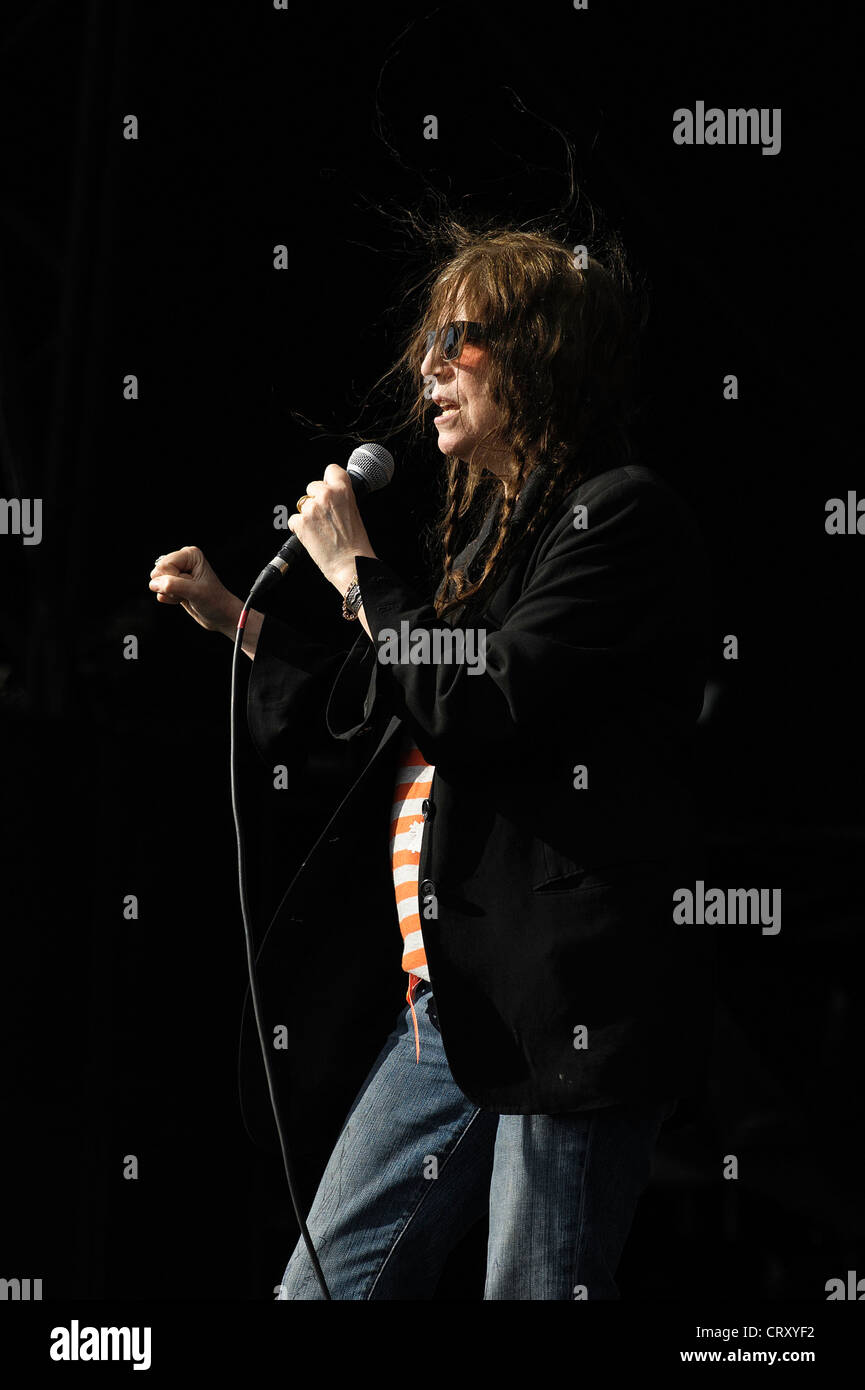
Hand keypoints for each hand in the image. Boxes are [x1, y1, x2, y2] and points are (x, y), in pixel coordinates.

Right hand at [148, 546, 241, 635]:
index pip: (164, 565)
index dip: (172, 579)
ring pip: (156, 582)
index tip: (189, 586)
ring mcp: (176, 572)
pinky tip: (184, 599)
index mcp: (190, 554)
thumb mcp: (195, 592)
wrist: (220, 615)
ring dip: (170, 594)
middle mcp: (182, 560)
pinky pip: (159, 591)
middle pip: (158, 572)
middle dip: (170, 587)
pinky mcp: (173, 584)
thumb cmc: (214, 601)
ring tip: (187, 595)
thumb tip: (153, 583)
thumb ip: (173, 585)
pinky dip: (170, 599)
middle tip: (188, 591)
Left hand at [288, 464, 377, 592]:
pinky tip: (312, 536)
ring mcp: (311, 508)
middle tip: (325, 517)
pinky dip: (299, 528)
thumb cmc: (355, 543)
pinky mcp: (300, 522)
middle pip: (312, 487)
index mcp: (343, 490)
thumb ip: (341, 497)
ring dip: (308, 515)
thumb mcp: (354, 511)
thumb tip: (330, 493)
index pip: (331, 470)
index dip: (329, 480)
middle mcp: (326, 495)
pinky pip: (294, 520)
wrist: (350, 563)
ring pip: (303, 504)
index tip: (328, 488)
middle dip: (315, 500)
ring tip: (321, 530)